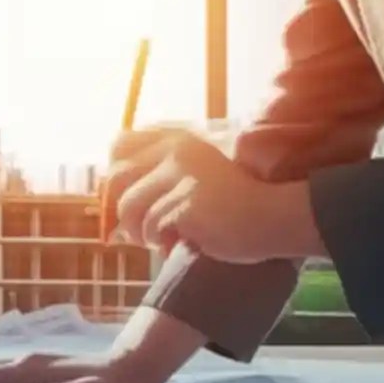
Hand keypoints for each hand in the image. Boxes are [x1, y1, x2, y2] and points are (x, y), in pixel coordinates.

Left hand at [105, 127, 320, 262]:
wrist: (273, 219)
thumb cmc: (232, 207)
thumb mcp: (193, 181)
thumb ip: (157, 182)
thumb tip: (110, 208)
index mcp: (177, 140)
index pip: (119, 144)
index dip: (113, 175)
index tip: (122, 198)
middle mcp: (176, 152)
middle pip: (116, 178)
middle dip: (121, 211)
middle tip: (138, 232)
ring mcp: (181, 176)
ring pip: (130, 208)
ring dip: (142, 232)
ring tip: (166, 238)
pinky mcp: (185, 202)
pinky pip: (152, 228)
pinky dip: (163, 242)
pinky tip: (185, 241)